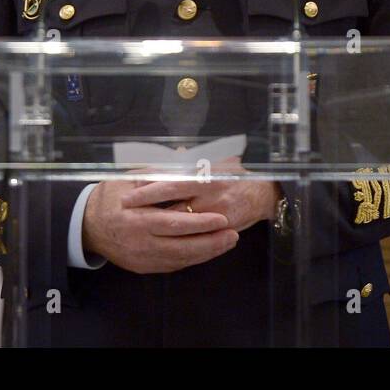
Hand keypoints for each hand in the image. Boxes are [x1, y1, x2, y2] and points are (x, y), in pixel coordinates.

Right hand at [82, 173, 238, 274]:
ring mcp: (142, 258)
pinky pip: (174, 266)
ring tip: (228, 242)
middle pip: (182, 246)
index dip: (200, 222)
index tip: (221, 218)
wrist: (85, 226)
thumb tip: (185, 158)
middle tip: (233, 234)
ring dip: (207, 252)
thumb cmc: (108, 198)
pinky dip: (193, 259)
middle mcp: (140, 242)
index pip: (174, 222)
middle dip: (211, 241)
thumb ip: (157, 172)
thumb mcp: (127, 180)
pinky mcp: (144, 267)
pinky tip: (209, 250)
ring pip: (181, 259)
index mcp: (136, 219)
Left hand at [119, 157, 279, 235]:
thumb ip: (194, 160)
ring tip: (136, 222)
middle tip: (125, 204)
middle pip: (171, 196)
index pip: (171, 175)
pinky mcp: (221, 229)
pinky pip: (194, 235)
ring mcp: (216, 211)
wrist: (264, 194)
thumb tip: (175, 153)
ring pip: (180, 219)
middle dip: (146, 201)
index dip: (149, 181)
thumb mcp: (217, 162)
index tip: (130, 186)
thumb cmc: (236, 176)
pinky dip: (176, 235)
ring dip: (157, 221)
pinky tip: (160, 236)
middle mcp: (210, 190)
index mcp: (206, 171)